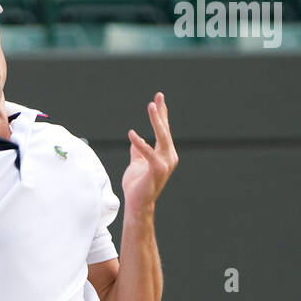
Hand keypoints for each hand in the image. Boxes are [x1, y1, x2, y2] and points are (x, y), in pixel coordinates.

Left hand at [121, 92, 177, 212]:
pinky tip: (131, 134)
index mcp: (164, 154)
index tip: (158, 98)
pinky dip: (140, 143)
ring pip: (162, 137)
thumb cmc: (137, 186)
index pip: (163, 131)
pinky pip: (148, 152)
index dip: (161, 114)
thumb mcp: (136, 164)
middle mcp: (168, 156)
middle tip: (158, 96)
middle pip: (165, 130)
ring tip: (151, 106)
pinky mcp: (157, 169)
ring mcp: (165, 163)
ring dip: (157, 120)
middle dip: (161, 112)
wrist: (137, 204)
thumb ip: (138, 152)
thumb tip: (135, 141)